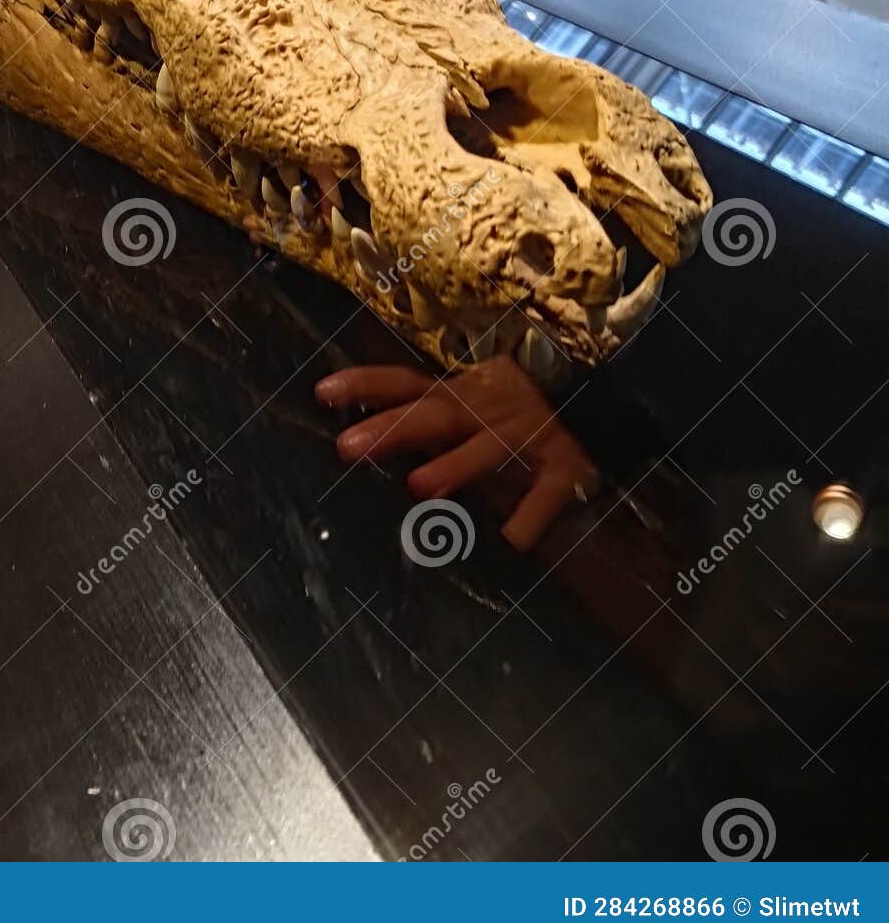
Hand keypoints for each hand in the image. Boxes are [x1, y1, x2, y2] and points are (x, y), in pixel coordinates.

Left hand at [316, 357, 599, 551]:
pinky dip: (531, 515)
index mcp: (459, 395)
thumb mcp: (466, 408)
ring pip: (487, 449)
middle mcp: (486, 411)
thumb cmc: (511, 418)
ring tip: (419, 487)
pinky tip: (512, 540)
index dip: (365, 385)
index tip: (322, 392)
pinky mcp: (562, 470)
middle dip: (391, 429)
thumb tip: (354, 436)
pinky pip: (545, 494)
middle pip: (435, 415)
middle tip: (346, 448)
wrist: (601, 409)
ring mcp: (525, 438)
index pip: (405, 382)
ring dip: (455, 466)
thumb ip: (420, 422)